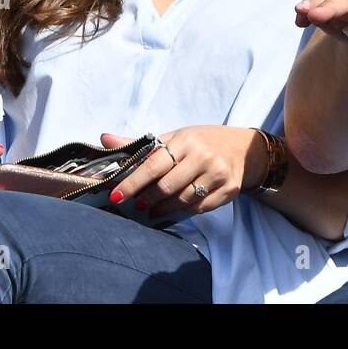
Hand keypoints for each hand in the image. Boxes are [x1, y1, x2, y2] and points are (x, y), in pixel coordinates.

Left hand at [103, 127, 264, 220]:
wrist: (243, 148)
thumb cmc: (202, 142)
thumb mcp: (174, 138)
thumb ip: (140, 144)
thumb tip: (104, 138)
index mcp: (186, 141)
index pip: (153, 165)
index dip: (132, 183)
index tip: (116, 195)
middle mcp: (203, 156)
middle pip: (167, 187)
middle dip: (147, 199)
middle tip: (137, 204)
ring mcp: (218, 174)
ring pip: (182, 200)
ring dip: (163, 208)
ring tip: (153, 210)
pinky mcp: (229, 190)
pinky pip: (200, 207)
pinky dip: (183, 210)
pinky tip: (174, 209)